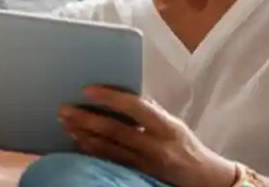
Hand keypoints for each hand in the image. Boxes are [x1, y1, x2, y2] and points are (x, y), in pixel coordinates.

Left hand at [58, 87, 235, 186]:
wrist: (203, 180)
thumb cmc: (186, 146)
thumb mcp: (174, 124)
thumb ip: (151, 111)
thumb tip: (126, 94)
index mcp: (166, 127)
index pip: (135, 108)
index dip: (110, 98)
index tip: (88, 90)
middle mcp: (155, 146)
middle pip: (115, 130)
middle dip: (86, 118)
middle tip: (64, 109)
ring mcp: (145, 164)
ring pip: (108, 149)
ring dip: (83, 135)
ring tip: (66, 124)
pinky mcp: (138, 177)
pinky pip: (110, 162)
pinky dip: (92, 152)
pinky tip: (78, 143)